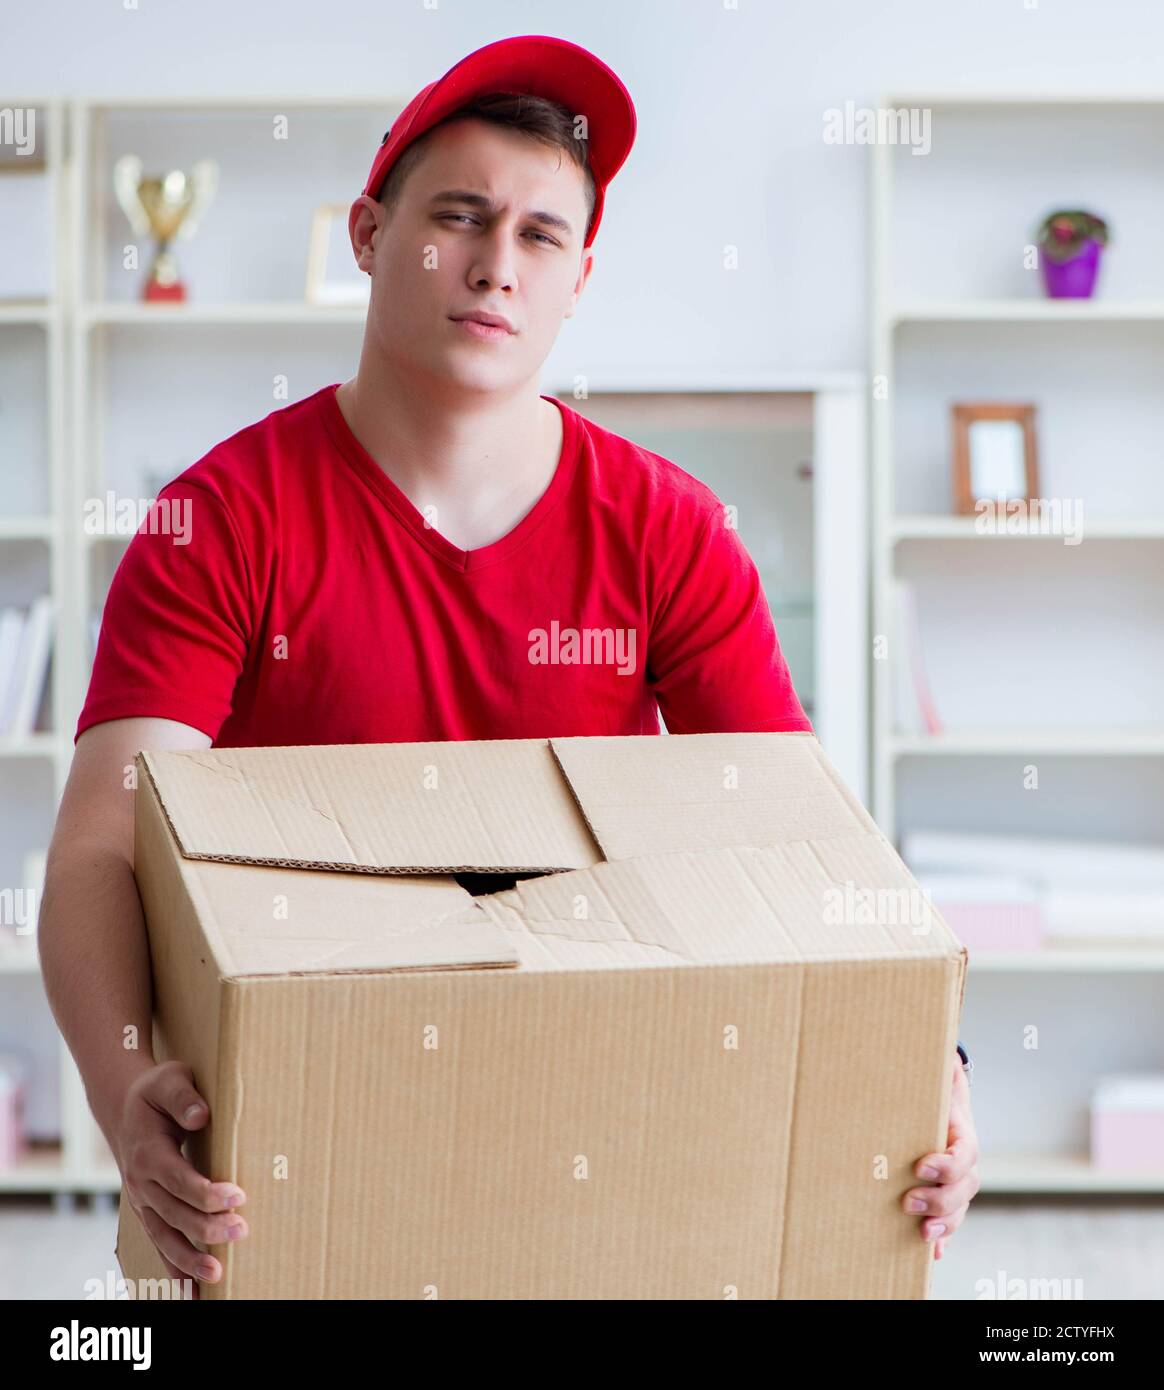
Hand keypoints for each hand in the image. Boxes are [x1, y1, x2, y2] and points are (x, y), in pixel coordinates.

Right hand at [118, 1059, 247, 1296]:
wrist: (124, 1108)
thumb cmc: (155, 1091)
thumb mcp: (168, 1079)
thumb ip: (183, 1097)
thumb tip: (202, 1116)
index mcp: (148, 1154)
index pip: (179, 1180)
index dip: (207, 1192)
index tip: (238, 1196)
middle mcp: (141, 1185)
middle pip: (175, 1215)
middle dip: (208, 1228)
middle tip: (242, 1231)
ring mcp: (143, 1203)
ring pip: (165, 1238)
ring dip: (190, 1259)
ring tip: (217, 1274)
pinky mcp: (149, 1212)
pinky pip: (159, 1245)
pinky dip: (173, 1270)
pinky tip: (191, 1292)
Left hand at [903, 1048, 979, 1259]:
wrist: (938, 1111)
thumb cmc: (934, 1095)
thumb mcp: (937, 1078)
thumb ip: (941, 1065)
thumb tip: (944, 1048)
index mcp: (964, 1137)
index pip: (965, 1155)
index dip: (947, 1164)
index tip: (921, 1166)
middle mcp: (966, 1166)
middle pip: (963, 1189)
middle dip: (938, 1199)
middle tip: (908, 1200)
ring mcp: (958, 1187)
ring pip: (958, 1210)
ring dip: (942, 1224)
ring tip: (921, 1233)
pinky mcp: (945, 1201)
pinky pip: (949, 1225)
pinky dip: (942, 1239)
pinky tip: (933, 1252)